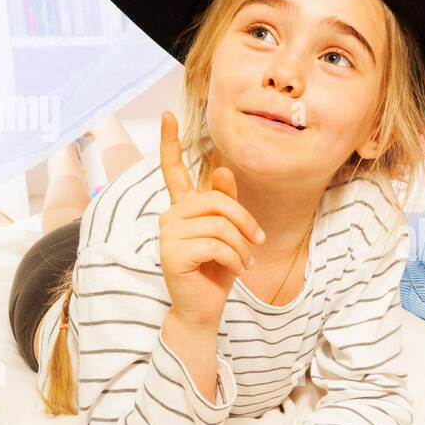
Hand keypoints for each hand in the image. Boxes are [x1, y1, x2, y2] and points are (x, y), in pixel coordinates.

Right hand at [158, 111, 265, 329]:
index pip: (173, 170)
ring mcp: (167, 235)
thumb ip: (225, 204)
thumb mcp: (228, 235)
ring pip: (219, 225)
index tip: (166, 115)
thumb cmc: (216, 271)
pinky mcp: (171, 254)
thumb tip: (222, 170)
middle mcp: (170, 216)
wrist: (203, 309)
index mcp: (182, 209)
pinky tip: (237, 270)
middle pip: (216, 201)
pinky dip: (234, 258)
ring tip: (246, 262)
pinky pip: (215, 245)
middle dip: (244, 222)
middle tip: (258, 242)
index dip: (169, 143)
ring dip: (241, 246)